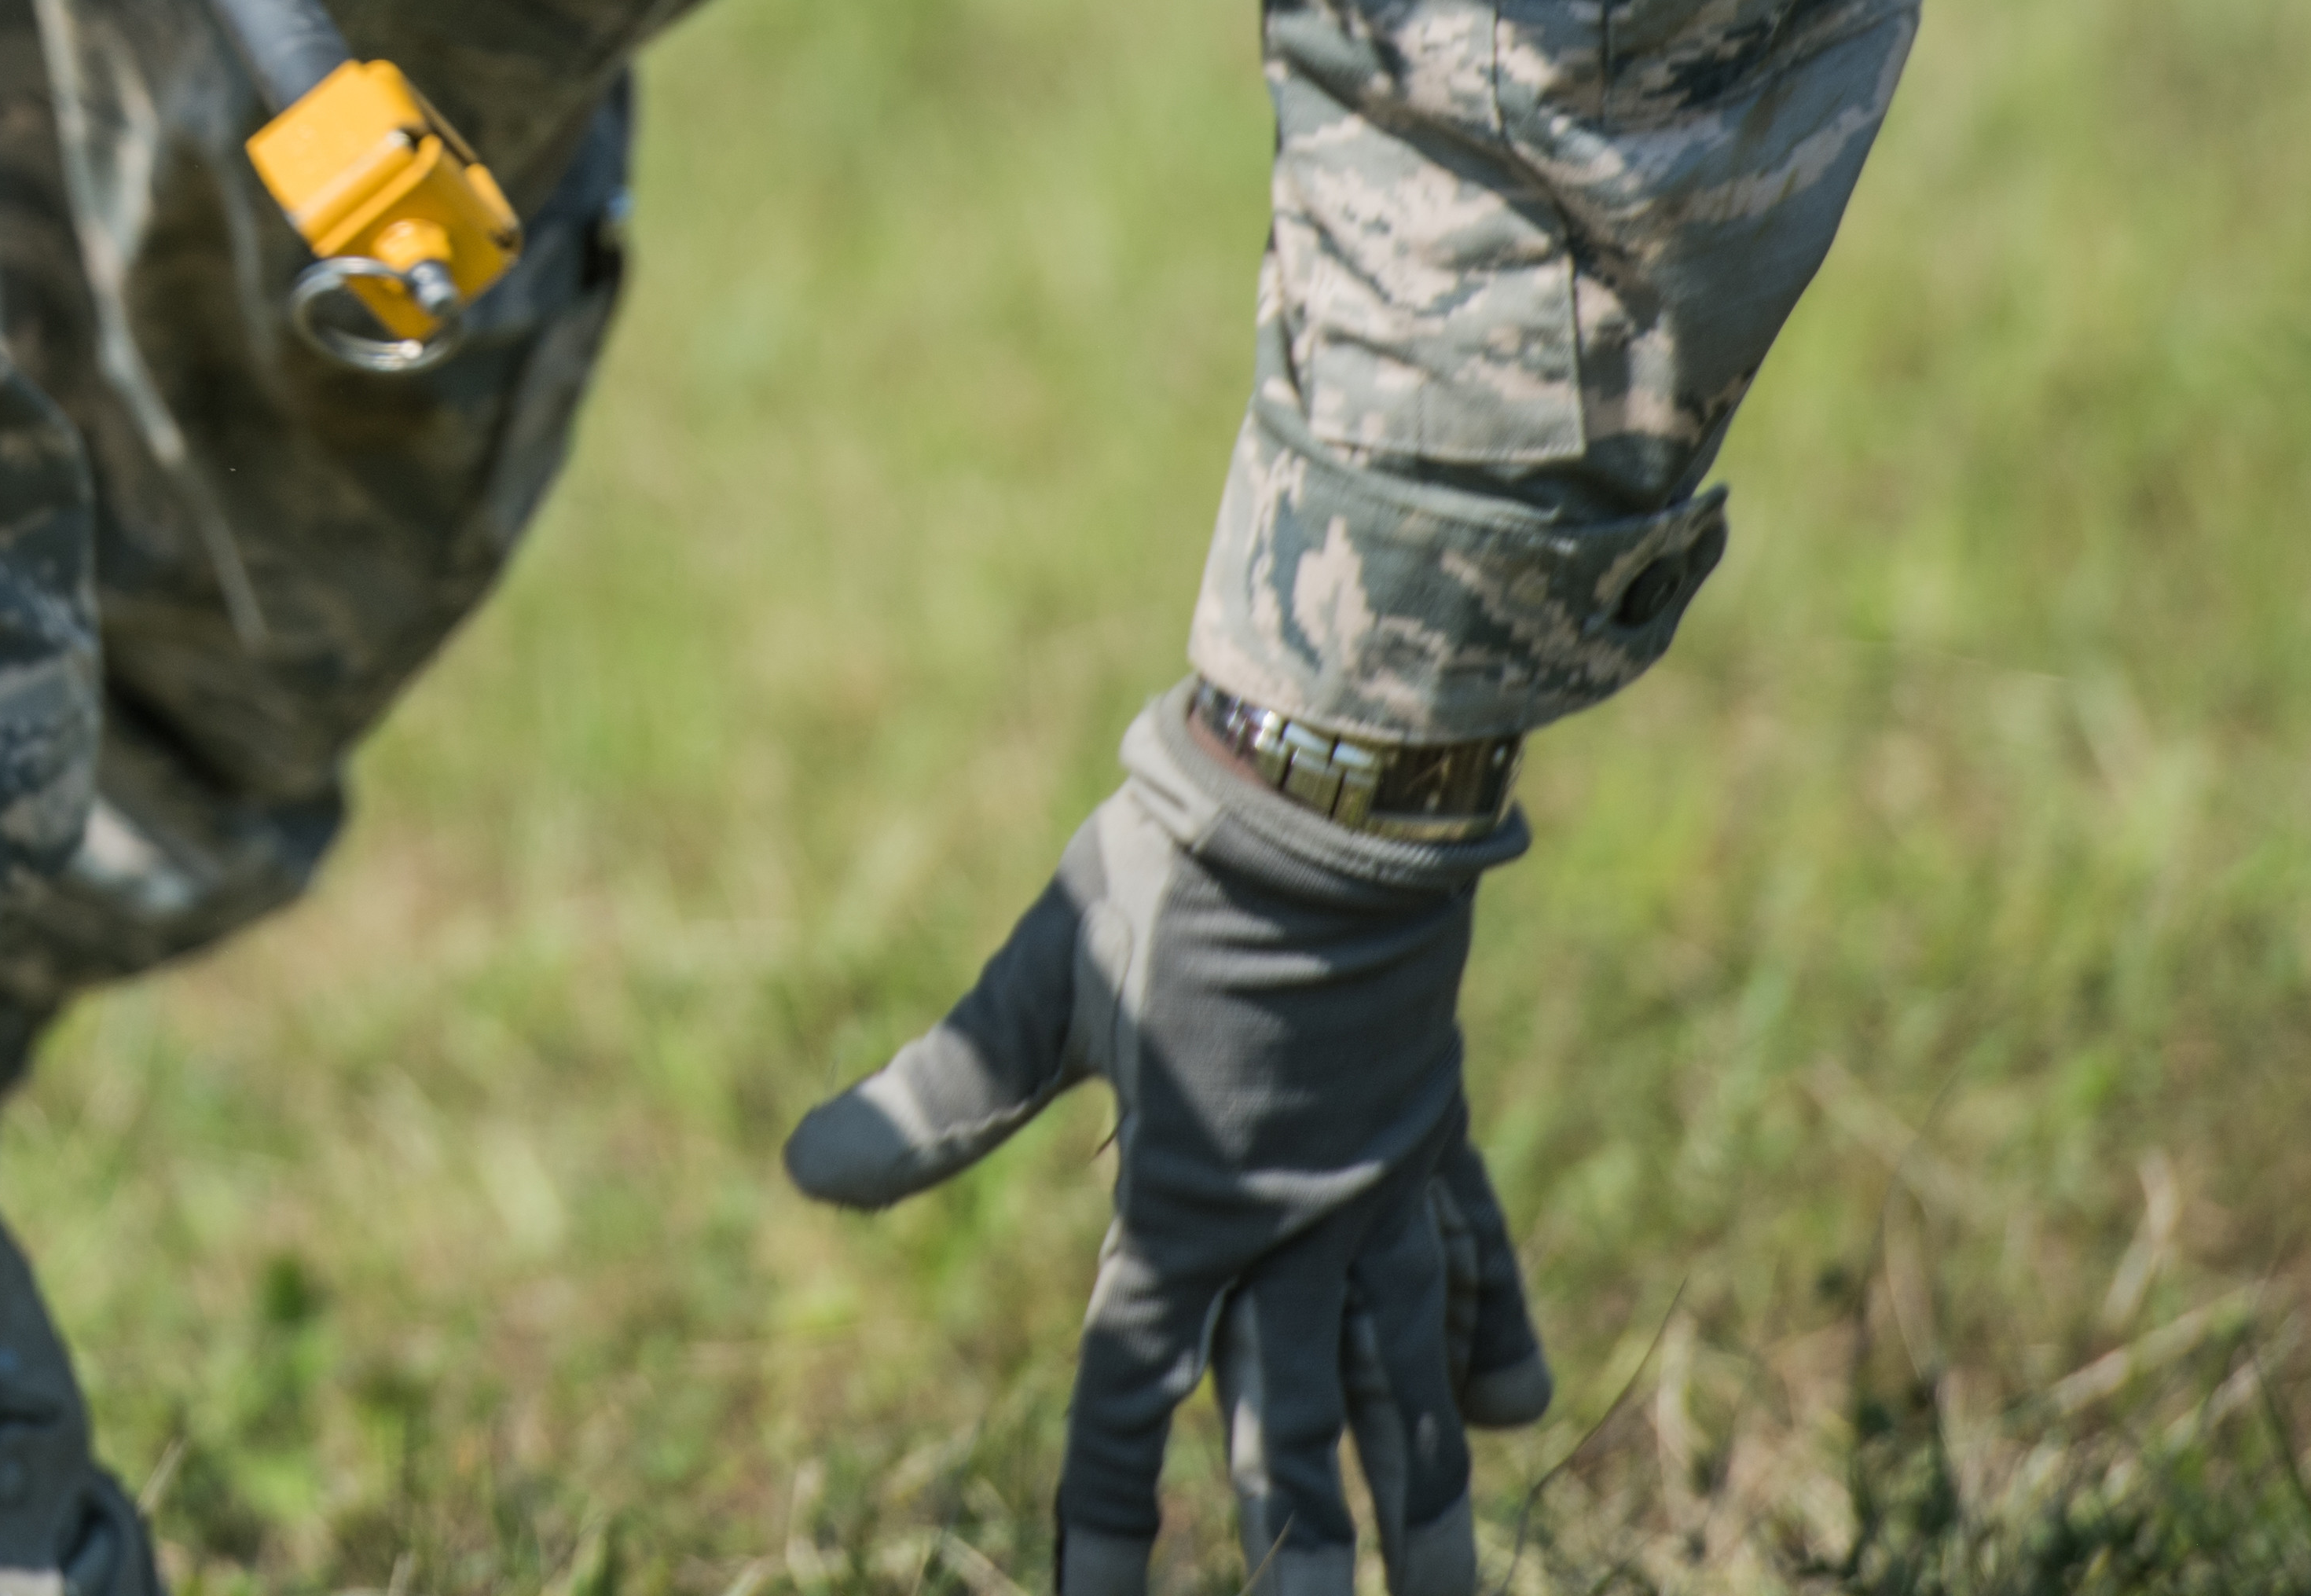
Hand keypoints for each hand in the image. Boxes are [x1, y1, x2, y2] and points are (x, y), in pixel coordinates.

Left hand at [784, 699, 1554, 1595]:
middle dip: (1300, 1547)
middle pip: (1294, 1421)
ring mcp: (1380, 1183)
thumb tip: (804, 1173)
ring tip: (1443, 1591)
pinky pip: (1474, 1261)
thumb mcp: (1037, 988)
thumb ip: (936, 1100)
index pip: (1132, 1390)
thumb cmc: (1162, 883)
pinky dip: (1488, 1339)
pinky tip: (1506, 1414)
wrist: (1323, 793)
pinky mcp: (1435, 1129)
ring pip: (1406, 1374)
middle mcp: (1294, 1222)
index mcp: (1184, 1202)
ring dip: (1423, 1491)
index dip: (1109, 1510)